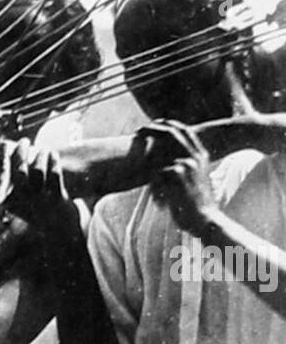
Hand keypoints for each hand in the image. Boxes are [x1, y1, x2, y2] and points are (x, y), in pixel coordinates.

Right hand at [4, 141, 71, 232]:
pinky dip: (53, 162)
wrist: (58, 228)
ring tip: (43, 148)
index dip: (0, 159)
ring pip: (38, 172)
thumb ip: (6, 181)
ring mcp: (41, 202)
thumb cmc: (34, 208)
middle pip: (20, 172)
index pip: (0, 178)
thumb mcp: (16, 200)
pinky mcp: (57, 200)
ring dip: (40, 155)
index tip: (2, 144)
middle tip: (24, 141)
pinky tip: (53, 154)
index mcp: (9, 202)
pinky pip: (55, 175)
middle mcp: (24, 203)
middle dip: (21, 152)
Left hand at [143, 121, 217, 236]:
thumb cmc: (197, 205)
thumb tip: (166, 162)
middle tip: (137, 132)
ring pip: (158, 157)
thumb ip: (185, 167)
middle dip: (151, 129)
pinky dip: (153, 190)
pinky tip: (160, 204)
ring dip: (152, 175)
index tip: (154, 124)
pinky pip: (154, 175)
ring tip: (156, 193)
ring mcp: (186, 163)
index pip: (184, 130)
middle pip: (170, 133)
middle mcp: (195, 156)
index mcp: (201, 155)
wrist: (206, 220)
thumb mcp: (195, 180)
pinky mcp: (176, 174)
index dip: (167, 124)